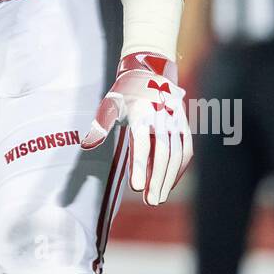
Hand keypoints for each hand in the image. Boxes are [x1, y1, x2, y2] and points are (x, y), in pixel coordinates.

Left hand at [81, 52, 191, 205]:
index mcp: (141, 111)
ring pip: (177, 153)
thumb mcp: (109, 104)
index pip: (141, 142)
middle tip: (150, 201)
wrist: (149, 71)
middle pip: (163, 152)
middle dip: (157, 178)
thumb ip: (101, 125)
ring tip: (158, 199)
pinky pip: (187, 148)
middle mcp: (161, 115)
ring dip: (169, 178)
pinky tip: (169, 184)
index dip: (140, 165)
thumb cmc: (124, 92)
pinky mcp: (184, 123)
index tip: (137, 188)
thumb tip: (86, 144)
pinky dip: (180, 168)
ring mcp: (176, 119)